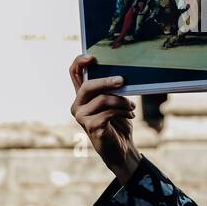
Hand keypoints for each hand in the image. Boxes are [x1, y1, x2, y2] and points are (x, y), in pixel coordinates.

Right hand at [70, 54, 141, 182]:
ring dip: (122, 102)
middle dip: (106, 82)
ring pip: (102, 100)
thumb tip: (120, 76)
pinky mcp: (90, 127)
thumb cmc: (118, 124)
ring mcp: (82, 117)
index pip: (74, 73)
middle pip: (87, 86)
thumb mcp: (115, 103)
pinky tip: (130, 116)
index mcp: (82, 96)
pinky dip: (123, 112)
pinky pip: (109, 112)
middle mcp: (77, 106)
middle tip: (122, 81)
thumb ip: (111, 90)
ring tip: (132, 107)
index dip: (79, 62)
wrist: (122, 149)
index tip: (92, 56)